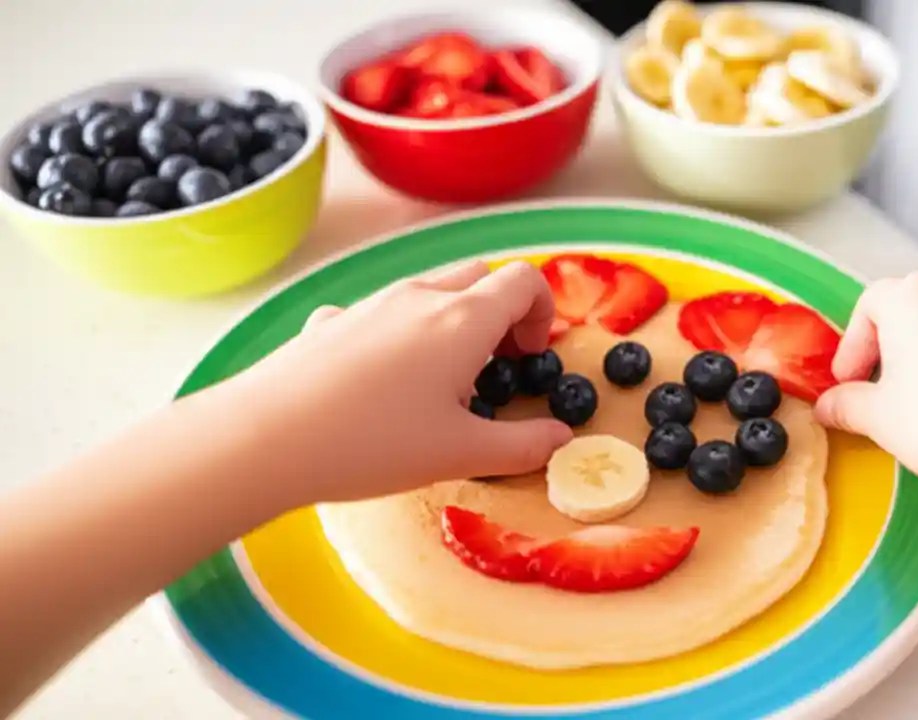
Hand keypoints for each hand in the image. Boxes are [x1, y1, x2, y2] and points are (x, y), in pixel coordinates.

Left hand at [212, 260, 572, 507]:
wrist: (263, 437)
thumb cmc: (372, 443)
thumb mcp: (461, 455)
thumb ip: (523, 447)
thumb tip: (562, 438)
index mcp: (462, 318)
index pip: (523, 280)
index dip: (542, 313)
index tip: (528, 359)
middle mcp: (419, 296)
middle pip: (478, 275)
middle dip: (500, 312)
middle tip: (494, 367)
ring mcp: (369, 303)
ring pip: (428, 291)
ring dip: (451, 323)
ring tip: (438, 385)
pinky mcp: (329, 322)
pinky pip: (380, 313)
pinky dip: (399, 335)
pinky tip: (379, 385)